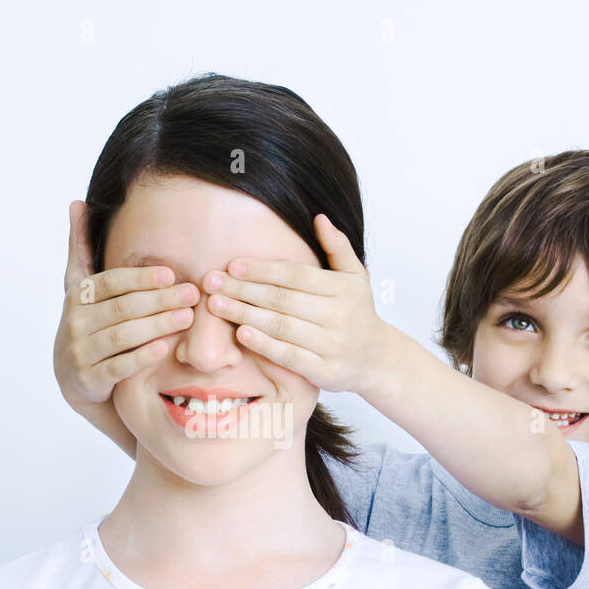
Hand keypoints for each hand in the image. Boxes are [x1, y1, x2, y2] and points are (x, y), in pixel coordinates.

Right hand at [54, 200, 198, 407]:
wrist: (74, 377)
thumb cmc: (87, 322)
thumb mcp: (79, 286)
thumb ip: (80, 247)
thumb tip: (76, 201)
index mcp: (77, 295)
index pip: (110, 282)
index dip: (140, 278)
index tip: (171, 274)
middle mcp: (75, 322)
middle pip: (121, 308)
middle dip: (159, 300)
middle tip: (193, 294)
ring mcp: (81, 352)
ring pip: (122, 336)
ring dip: (157, 325)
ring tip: (187, 317)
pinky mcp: (90, 379)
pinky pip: (119, 367)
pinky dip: (142, 357)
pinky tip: (166, 347)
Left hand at [200, 213, 384, 393]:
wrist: (376, 359)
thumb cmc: (357, 313)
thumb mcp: (355, 276)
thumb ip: (338, 247)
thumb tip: (320, 218)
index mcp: (343, 288)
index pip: (295, 275)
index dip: (262, 269)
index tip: (232, 265)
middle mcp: (338, 315)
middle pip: (282, 300)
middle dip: (243, 290)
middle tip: (211, 282)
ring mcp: (331, 344)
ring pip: (281, 326)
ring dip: (245, 314)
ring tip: (217, 305)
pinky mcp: (324, 370)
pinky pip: (288, 355)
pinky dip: (263, 344)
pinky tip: (240, 333)